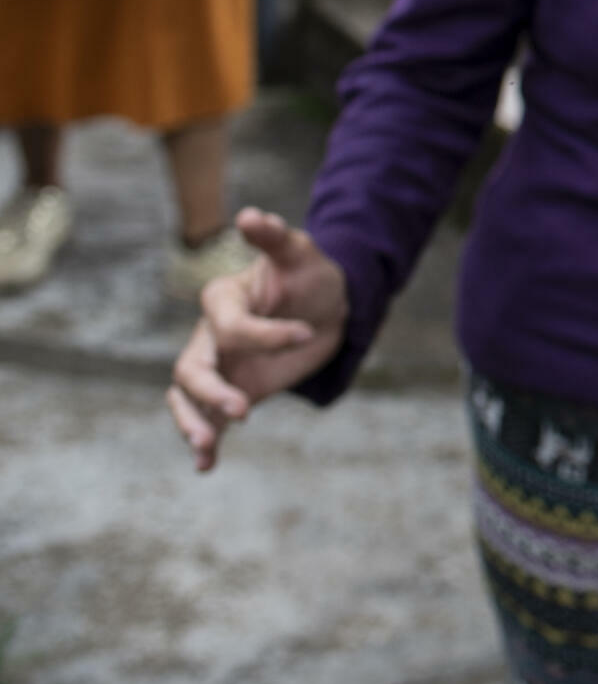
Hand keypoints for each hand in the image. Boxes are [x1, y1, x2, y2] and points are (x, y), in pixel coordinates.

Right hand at [166, 208, 348, 470]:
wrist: (324, 306)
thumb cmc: (309, 275)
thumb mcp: (301, 253)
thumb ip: (276, 238)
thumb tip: (252, 215)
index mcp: (222, 301)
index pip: (231, 325)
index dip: (265, 334)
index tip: (305, 334)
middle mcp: (211, 337)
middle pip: (193, 368)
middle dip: (213, 392)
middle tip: (246, 409)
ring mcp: (218, 367)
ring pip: (188, 398)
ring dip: (193, 423)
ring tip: (208, 447)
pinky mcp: (232, 392)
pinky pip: (209, 420)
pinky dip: (204, 444)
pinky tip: (206, 468)